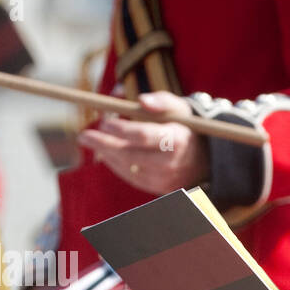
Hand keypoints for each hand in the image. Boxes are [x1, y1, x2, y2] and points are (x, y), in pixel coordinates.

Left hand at [77, 90, 210, 194]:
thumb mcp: (178, 108)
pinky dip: (116, 165)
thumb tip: (141, 99)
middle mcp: (172, 163)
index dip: (121, 129)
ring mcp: (166, 180)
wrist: (203, 159)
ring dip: (107, 154)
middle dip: (105, 144)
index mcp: (178, 139)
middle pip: (131, 155)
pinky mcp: (160, 190)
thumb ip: (160, 100)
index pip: (144, 136)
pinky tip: (105, 154)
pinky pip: (132, 178)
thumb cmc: (184, 126)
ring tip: (92, 141)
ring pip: (128, 168)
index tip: (105, 121)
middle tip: (85, 136)